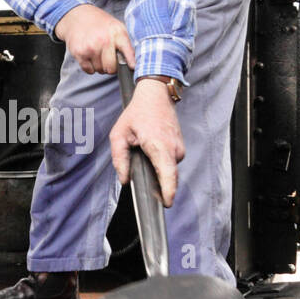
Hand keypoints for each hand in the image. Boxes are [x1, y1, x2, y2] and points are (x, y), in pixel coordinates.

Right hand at [54, 4, 135, 74]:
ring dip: (100, 66)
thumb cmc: (99, 23)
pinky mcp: (79, 53)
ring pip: (100, 70)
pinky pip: (89, 71)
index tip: (132, 67)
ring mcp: (91, 47)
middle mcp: (104, 40)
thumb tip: (133, 62)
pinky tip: (89, 55)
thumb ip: (125, 42)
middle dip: (111, 67)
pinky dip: (90, 67)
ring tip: (97, 53)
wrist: (76, 16)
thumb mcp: (116, 26)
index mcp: (117, 32)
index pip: (127, 51)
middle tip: (108, 58)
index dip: (131, 61)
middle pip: (112, 67)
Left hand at [109, 79, 184, 206]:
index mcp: (159, 145)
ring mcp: (179, 148)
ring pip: (168, 170)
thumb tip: (124, 179)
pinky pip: (170, 163)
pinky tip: (150, 149)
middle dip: (155, 181)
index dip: (168, 191)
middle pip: (167, 176)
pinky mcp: (180, 147)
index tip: (167, 203)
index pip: (168, 174)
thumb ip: (119, 159)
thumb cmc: (137, 112)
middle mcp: (174, 149)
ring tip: (143, 151)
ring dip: (156, 168)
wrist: (156, 95)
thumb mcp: (119, 134)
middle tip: (140, 168)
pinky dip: (160, 162)